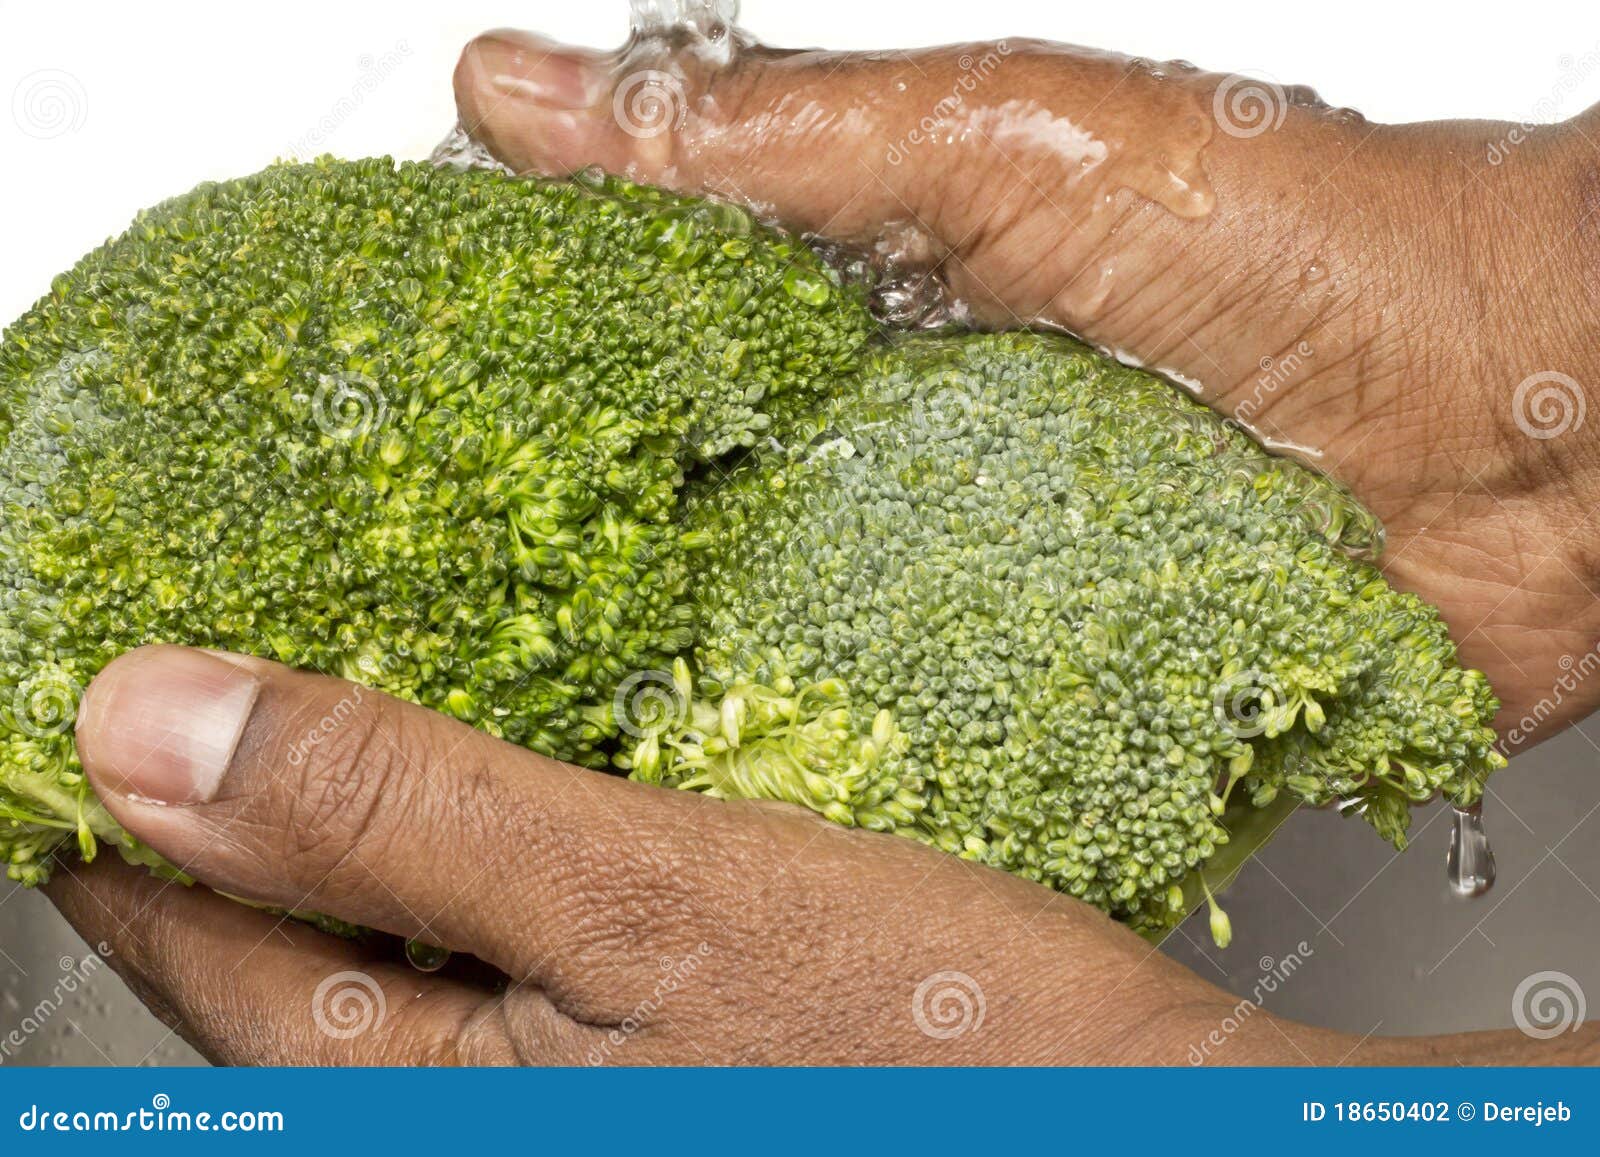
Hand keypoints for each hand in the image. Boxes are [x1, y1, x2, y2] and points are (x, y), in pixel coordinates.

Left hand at [46, 646, 1599, 1062]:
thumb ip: (394, 815)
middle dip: (222, 804)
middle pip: (266, 953)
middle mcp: (466, 1111)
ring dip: (341, 823)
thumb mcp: (644, 901)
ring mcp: (548, 1090)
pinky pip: (483, 952)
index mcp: (422, 1098)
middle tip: (191, 664)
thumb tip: (147, 719)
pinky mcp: (632, 1056)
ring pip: (376, 948)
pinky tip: (483, 777)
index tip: (81, 677)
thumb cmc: (930, 1046)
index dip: (113, 799)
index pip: (185, 938)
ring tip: (312, 700)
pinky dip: (456, 850)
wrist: (1123, 1117)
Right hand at [455, 28, 1599, 746]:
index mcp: (894, 299)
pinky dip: (851, 766)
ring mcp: (984, 572)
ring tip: (565, 718)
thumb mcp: (1018, 148)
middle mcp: (922, 441)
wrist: (1549, 435)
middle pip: (715, 503)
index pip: (670, 332)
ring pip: (799, 638)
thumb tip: (533, 91)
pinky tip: (758, 791)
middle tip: (465, 599)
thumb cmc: (1325, 248)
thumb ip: (781, 139)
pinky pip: (920, 739)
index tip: (420, 408)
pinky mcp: (1061, 684)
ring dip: (708, 676)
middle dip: (601, 553)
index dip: (548, 366)